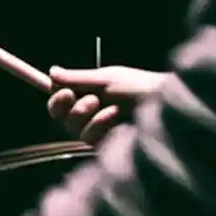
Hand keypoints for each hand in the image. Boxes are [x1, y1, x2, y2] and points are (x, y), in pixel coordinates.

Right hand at [47, 65, 166, 144]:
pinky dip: (100, 125)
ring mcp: (97, 130)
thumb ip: (77, 78)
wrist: (163, 105)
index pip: (61, 99)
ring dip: (90, 115)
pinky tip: (117, 118)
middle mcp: (90, 113)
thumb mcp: (106, 79)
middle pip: (61, 115)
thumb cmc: (138, 88)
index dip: (57, 97)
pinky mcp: (104, 145)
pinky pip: (87, 137)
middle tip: (90, 99)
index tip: (64, 92)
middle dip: (72, 106)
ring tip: (113, 108)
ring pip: (74, 127)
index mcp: (89, 94)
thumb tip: (51, 71)